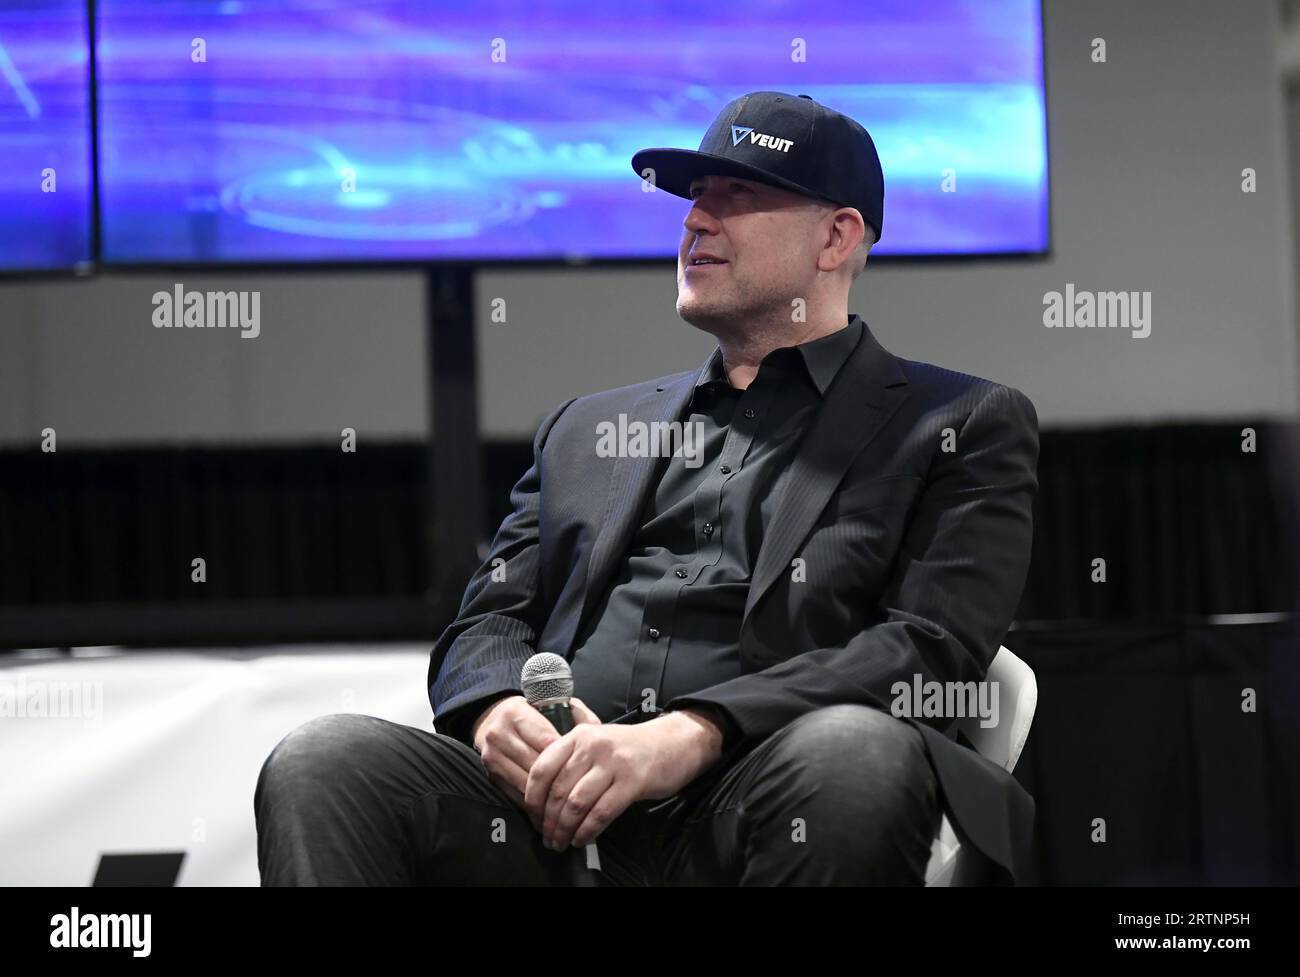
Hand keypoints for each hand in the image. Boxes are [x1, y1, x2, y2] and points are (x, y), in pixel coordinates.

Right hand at [472, 694, 600, 825]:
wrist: (493, 719)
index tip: (585, 768)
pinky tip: (549, 808)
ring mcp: (492, 755)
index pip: (546, 741)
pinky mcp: (490, 774)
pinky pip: (515, 793)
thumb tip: (597, 730)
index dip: (568, 757)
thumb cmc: (532, 714)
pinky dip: (534, 803)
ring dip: (548, 797)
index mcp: (517, 714)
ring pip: (526, 783)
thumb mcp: (551, 706)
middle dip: (560, 780)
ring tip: (568, 806)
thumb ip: (576, 714)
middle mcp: (500, 734)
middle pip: (536, 765)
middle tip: (582, 791)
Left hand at [524, 709, 723, 851]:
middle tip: (547, 836)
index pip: (542, 768)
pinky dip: (587, 831)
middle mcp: (592, 746)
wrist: (674, 743)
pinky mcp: (632, 782)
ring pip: (576, 804)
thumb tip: (539, 788)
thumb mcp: (597, 737)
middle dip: (548, 820)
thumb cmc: (631, 748)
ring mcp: (613, 763)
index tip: (533, 816)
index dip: (533, 798)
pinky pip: (601, 813)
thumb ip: (569, 754)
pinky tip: (582, 839)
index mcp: (578, 736)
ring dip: (564, 829)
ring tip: (561, 842)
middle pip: (558, 790)